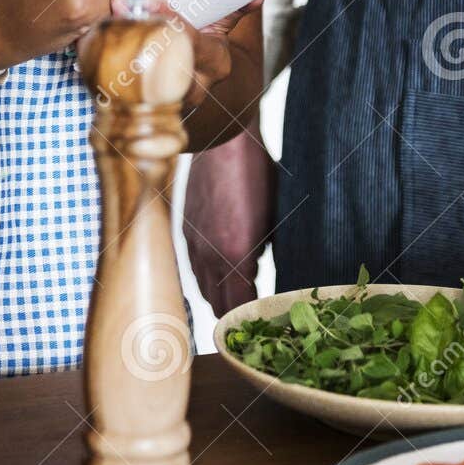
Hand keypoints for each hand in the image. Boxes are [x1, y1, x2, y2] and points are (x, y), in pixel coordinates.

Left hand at [109, 0, 260, 110]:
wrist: (192, 91)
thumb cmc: (203, 50)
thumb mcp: (222, 29)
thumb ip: (237, 8)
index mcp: (217, 63)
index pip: (193, 40)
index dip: (172, 18)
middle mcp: (194, 87)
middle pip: (165, 59)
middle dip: (141, 29)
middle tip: (119, 5)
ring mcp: (166, 101)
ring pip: (139, 73)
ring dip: (119, 44)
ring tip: (104, 18)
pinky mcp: (140, 106)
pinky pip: (118, 83)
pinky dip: (104, 59)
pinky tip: (89, 38)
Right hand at [183, 123, 276, 316]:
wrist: (224, 140)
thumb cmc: (259, 174)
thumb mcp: (278, 219)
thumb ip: (273, 254)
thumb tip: (279, 277)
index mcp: (236, 255)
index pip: (239, 308)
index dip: (252, 321)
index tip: (267, 324)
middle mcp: (209, 255)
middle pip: (216, 305)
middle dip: (235, 316)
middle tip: (254, 319)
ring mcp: (193, 243)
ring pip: (202, 288)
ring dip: (219, 297)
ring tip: (239, 299)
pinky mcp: (184, 230)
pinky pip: (193, 267)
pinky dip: (207, 277)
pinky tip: (221, 272)